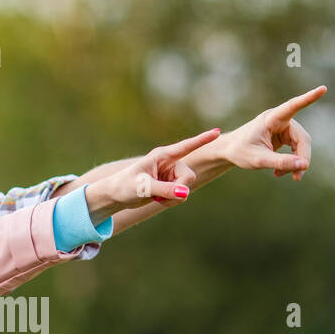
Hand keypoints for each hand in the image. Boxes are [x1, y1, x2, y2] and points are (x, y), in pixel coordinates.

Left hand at [86, 127, 221, 216]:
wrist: (117, 195)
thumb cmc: (125, 186)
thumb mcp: (144, 188)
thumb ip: (165, 190)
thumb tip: (185, 194)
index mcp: (162, 155)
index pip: (186, 146)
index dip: (202, 140)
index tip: (218, 132)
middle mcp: (170, 163)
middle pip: (188, 177)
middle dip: (179, 190)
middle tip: (162, 196)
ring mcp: (171, 174)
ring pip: (186, 188)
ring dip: (174, 198)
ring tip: (156, 197)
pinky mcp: (171, 185)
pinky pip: (181, 195)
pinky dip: (172, 201)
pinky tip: (158, 199)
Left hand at [201, 85, 326, 180]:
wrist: (229, 151)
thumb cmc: (240, 151)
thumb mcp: (259, 160)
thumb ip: (281, 162)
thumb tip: (304, 165)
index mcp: (271, 118)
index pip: (293, 106)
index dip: (309, 98)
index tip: (323, 89)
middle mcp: (280, 120)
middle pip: (302, 138)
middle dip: (301, 158)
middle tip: (297, 177)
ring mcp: (284, 128)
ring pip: (301, 145)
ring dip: (295, 162)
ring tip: (280, 175)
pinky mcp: (284, 136)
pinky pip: (296, 150)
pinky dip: (291, 162)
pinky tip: (279, 173)